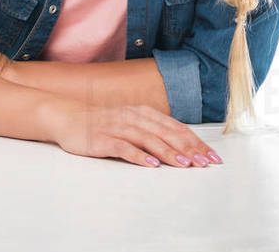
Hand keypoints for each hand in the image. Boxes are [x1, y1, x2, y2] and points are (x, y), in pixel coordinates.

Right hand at [45, 101, 222, 168]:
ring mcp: (118, 127)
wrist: (67, 117)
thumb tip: (182, 147)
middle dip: (188, 149)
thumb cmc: (103, 124)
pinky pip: (124, 147)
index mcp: (144, 113)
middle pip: (166, 134)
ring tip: (184, 165)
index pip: (176, 128)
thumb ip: (153, 131)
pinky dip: (139, 156)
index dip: (195, 142)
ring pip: (148, 140)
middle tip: (205, 163)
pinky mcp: (103, 139)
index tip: (212, 157)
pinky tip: (151, 165)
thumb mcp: (131, 122)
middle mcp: (133, 118)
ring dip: (168, 152)